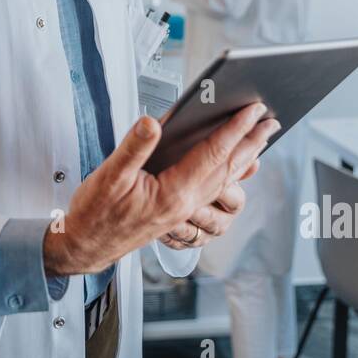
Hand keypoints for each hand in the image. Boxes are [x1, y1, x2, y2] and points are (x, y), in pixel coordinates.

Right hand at [43, 103, 279, 275]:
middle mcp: (184, 205)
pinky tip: (234, 172)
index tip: (252, 111)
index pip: (213, 155)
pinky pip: (212, 194)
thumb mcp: (109, 175)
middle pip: (228, 168)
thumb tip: (153, 123)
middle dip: (252, 143)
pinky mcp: (178, 215)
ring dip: (244, 161)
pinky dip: (228, 179)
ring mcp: (183, 213)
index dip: (235, 130)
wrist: (86, 246)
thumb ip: (134, 148)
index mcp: (172, 194)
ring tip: (259, 143)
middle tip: (271, 122)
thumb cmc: (95, 214)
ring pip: (224, 182)